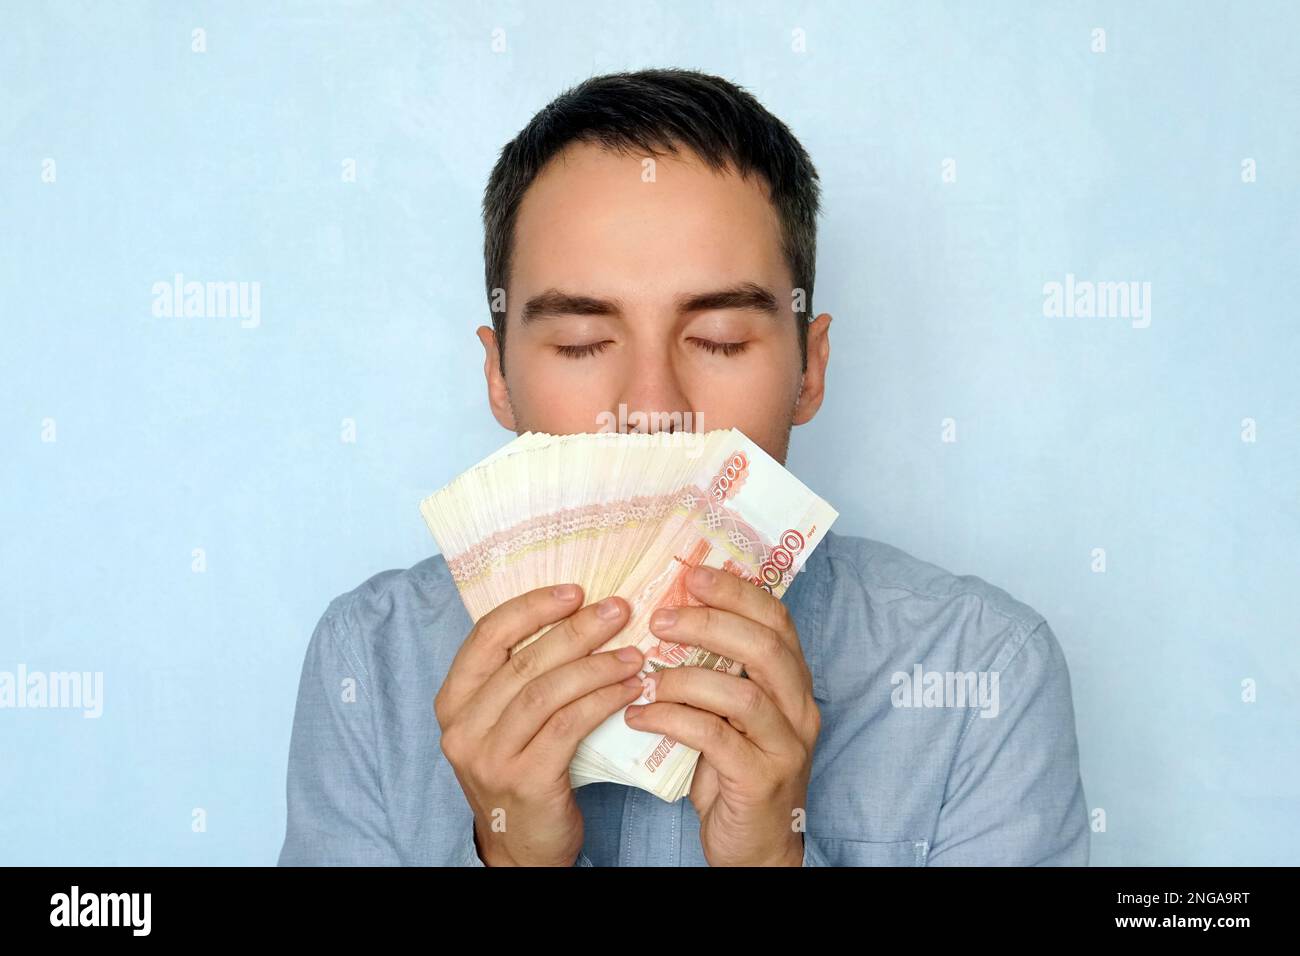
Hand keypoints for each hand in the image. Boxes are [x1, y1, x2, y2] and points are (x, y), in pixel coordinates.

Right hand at [435, 584, 643, 865]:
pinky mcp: (525, 780)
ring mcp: (490, 757)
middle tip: (619, 611)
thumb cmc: (521, 771)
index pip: (488, 635)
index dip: (533, 607)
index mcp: (454, 701)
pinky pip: (568, 726)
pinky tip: (631, 688)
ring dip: (596, 666)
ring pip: (547, 692)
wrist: (521, 848)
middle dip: (576, 630)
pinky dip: (603, 700)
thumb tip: (577, 614)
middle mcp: (463, 727)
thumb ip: (523, 676)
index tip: (576, 591)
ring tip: (634, 653)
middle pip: (524, 661)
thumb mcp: (504, 722)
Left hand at [625, 565, 820, 865]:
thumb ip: (713, 669)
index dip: (735, 592)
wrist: (755, 846)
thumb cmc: (733, 769)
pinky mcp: (761, 780)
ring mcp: (786, 745)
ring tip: (645, 679)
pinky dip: (672, 720)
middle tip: (660, 617)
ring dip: (685, 678)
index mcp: (792, 681)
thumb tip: (664, 615)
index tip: (691, 575)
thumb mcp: (727, 712)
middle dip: (709, 623)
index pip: (776, 619)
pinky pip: (715, 739)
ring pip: (742, 694)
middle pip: (765, 647)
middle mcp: (799, 708)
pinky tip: (639, 715)